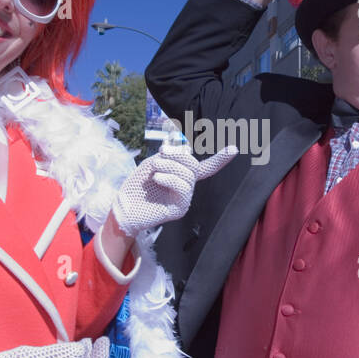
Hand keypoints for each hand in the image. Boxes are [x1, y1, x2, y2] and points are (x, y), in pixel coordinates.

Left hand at [110, 136, 236, 236]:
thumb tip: (188, 148)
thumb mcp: (154, 163)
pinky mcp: (180, 208)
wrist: (124, 205)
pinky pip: (183, 188)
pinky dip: (170, 178)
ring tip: (154, 170)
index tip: (234, 149)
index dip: (220, 159)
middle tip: (160, 154)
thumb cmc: (138, 184)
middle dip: (177, 155)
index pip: (205, 167)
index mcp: (183, 175)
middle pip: (194, 165)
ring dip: (169, 166)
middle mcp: (187, 186)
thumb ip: (171, 156)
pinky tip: (157, 178)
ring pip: (188, 175)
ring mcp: (185, 198)